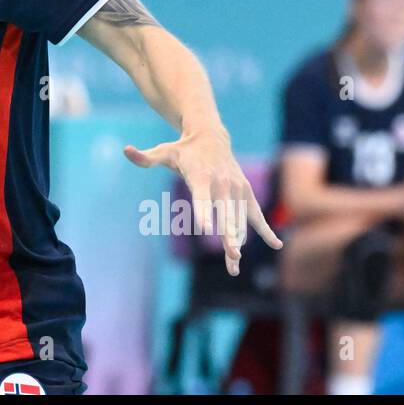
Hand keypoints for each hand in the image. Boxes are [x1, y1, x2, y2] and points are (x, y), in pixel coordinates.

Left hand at [125, 129, 282, 275]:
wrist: (211, 137)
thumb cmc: (183, 150)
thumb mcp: (163, 151)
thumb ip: (145, 157)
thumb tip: (125, 150)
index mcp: (201, 177)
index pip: (203, 198)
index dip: (205, 214)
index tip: (206, 230)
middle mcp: (222, 184)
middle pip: (226, 214)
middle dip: (229, 236)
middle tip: (232, 255)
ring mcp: (237, 189)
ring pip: (240, 221)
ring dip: (238, 243)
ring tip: (233, 267)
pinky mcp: (246, 193)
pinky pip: (257, 214)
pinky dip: (266, 229)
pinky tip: (277, 244)